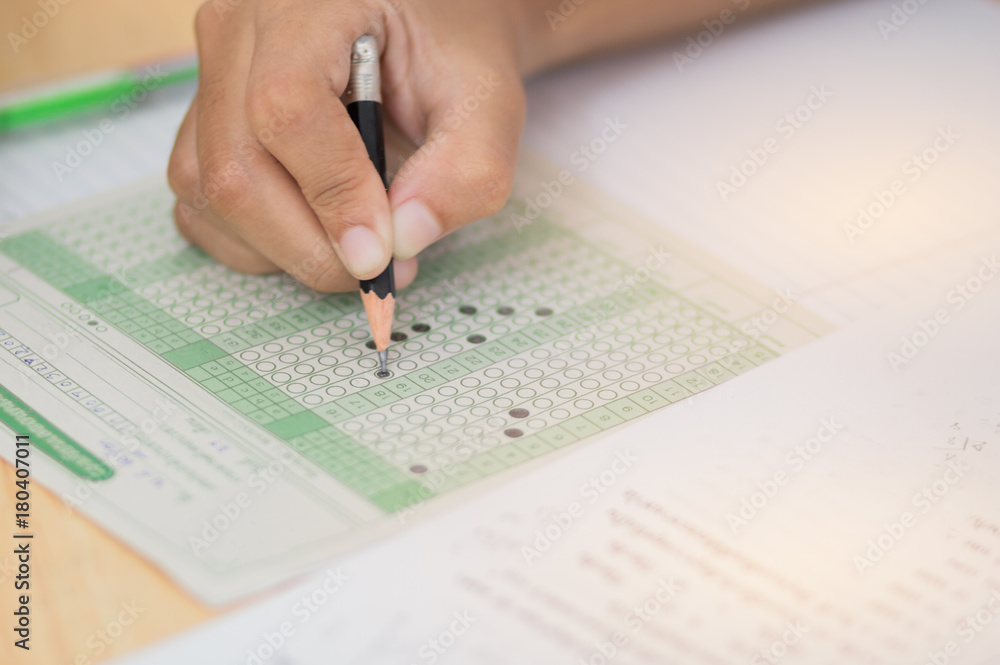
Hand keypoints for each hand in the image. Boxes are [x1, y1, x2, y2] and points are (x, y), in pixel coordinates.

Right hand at [167, 0, 527, 291]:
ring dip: (288, 250)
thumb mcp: (485, 101)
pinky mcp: (198, 128)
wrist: (420, 28)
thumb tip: (401, 242)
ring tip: (359, 245)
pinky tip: (316, 232)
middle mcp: (236, 35)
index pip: (287, 108)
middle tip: (383, 268)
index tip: (379, 253)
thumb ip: (465, 170)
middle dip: (312, 245)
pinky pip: (203, 209)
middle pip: (237, 169)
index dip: (332, 193)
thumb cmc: (448, 52)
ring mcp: (206, 82)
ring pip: (212, 198)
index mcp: (305, 5)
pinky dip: (260, 246)